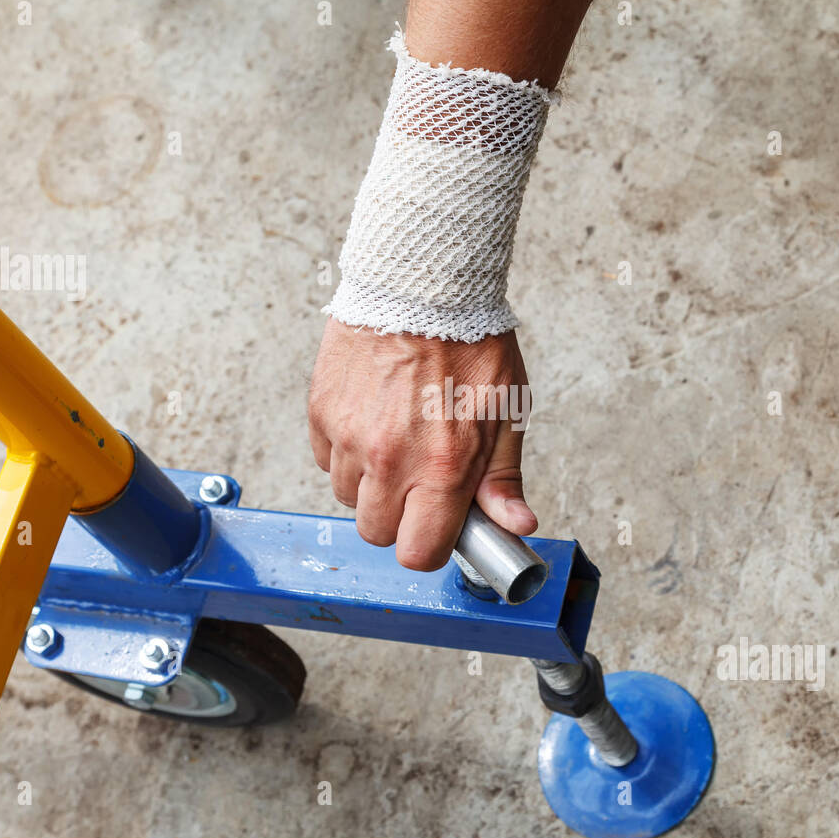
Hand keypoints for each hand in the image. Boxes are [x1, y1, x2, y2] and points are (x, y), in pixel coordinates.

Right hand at [308, 317, 535, 570]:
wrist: (423, 284)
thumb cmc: (471, 346)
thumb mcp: (506, 414)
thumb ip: (503, 478)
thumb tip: (516, 526)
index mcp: (442, 468)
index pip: (416, 553)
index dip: (426, 546)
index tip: (434, 526)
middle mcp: (389, 460)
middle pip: (374, 532)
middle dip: (396, 516)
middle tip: (416, 480)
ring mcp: (349, 436)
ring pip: (346, 495)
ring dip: (368, 481)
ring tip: (395, 439)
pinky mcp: (322, 411)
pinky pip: (324, 457)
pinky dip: (344, 449)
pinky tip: (371, 418)